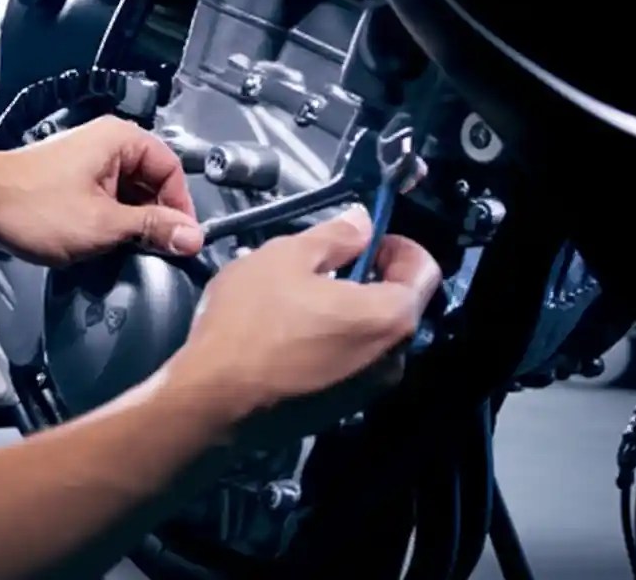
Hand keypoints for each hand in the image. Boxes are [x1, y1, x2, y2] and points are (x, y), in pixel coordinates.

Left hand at [0, 116, 204, 265]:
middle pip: (153, 183)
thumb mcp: (103, 225)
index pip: (173, 171)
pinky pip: (107, 201)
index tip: (182, 239)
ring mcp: (88, 163)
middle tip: (157, 249)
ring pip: (130, 195)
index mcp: (121, 141)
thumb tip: (190, 237)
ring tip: (124, 247)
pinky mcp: (72, 181)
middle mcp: (107, 145)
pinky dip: (111, 223)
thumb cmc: (28, 205)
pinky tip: (103, 244)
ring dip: (132, 224)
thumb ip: (152, 230)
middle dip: (156, 218)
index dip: (181, 208)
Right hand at [162, 206, 441, 445]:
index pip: (423, 269)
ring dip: (344, 315)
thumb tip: (361, 223)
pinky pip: (346, 366)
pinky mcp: (336, 412)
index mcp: (389, 317)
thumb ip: (334, 236)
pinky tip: (285, 339)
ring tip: (296, 304)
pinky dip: (328, 346)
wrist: (211, 401)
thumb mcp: (285, 257)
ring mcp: (365, 392)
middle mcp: (391, 360)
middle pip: (397, 306)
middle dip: (367, 281)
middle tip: (322, 268)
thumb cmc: (249, 323)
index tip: (362, 240)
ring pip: (368, 339)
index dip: (395, 245)